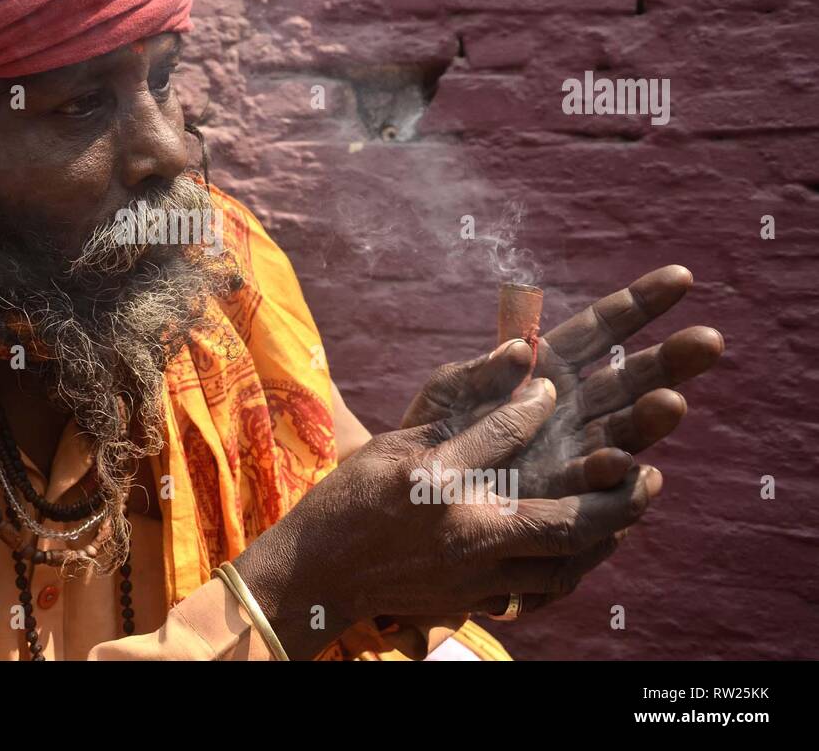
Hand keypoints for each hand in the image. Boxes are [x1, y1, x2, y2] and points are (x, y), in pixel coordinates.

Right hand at [234, 379, 659, 658]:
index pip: (506, 436)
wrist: (317, 576)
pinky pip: (540, 590)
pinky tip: (578, 547)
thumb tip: (524, 361)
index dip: (536, 406)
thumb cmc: (350, 502)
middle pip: (565, 527)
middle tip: (648, 475)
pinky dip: (569, 567)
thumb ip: (462, 408)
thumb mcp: (397, 446)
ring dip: (602, 538)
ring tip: (628, 507)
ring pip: (562, 567)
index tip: (556, 384)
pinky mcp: (474, 603)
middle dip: (617, 502)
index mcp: (442, 489)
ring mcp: (474, 580)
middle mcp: (467, 539)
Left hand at [400, 266, 723, 498]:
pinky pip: (599, 490)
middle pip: (632, 378)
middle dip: (671, 359)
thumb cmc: (430, 436)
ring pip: (626, 432)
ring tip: (670, 402)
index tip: (682, 278)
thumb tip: (520, 350)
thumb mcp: (447, 395)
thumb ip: (478, 373)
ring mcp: (576, 454)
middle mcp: (574, 410)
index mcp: (548, 370)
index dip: (639, 304)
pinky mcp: (567, 501)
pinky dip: (614, 479)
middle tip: (708, 341)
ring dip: (651, 417)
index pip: (600, 330)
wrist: (414, 501)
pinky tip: (626, 467)